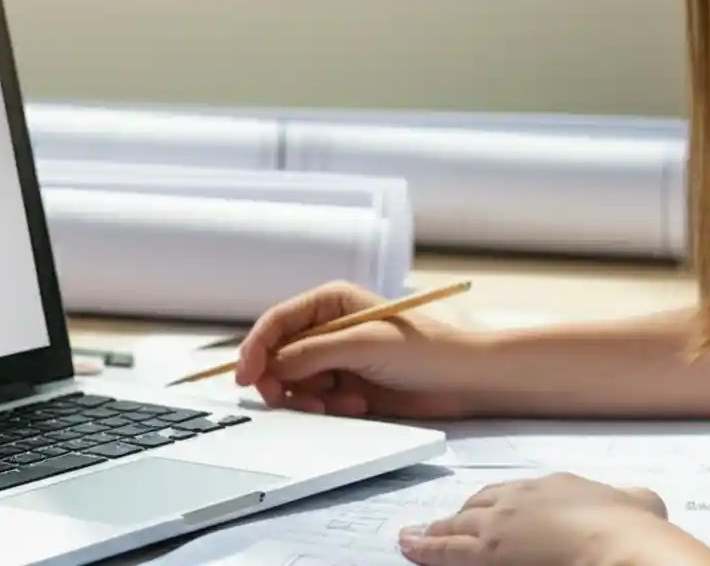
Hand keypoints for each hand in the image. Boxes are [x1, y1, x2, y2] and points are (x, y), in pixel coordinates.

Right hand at [235, 281, 485, 418]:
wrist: (465, 380)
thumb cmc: (424, 350)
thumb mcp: (362, 344)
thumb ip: (311, 352)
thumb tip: (269, 365)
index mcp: (330, 302)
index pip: (277, 322)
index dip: (255, 348)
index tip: (244, 377)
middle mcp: (328, 328)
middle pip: (278, 355)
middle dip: (280, 380)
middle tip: (286, 401)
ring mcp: (337, 358)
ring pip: (294, 381)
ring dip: (307, 398)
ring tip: (339, 404)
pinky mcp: (347, 386)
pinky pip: (315, 399)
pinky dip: (326, 408)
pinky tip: (355, 407)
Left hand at [400, 473, 669, 565]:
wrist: (617, 541)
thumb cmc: (631, 528)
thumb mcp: (640, 502)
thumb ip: (634, 498)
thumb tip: (642, 499)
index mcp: (554, 485)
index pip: (516, 493)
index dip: (500, 503)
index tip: (491, 510)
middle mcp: (520, 497)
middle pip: (481, 504)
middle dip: (464, 513)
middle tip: (449, 522)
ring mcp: (500, 523)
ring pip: (458, 523)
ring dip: (437, 528)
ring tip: (418, 534)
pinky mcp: (486, 551)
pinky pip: (445, 549)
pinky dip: (423, 547)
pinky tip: (408, 546)